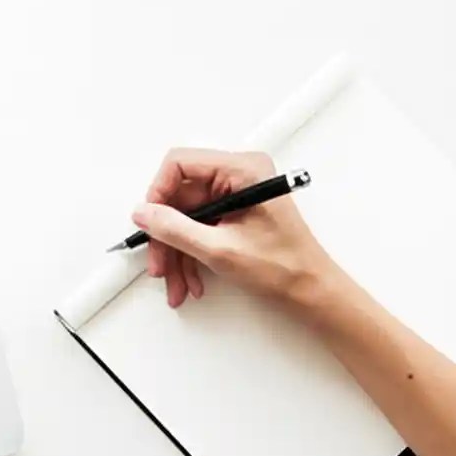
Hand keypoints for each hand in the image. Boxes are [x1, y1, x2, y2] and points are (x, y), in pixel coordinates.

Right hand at [131, 148, 337, 307]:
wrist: (311, 292)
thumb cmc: (285, 268)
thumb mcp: (220, 249)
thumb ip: (175, 229)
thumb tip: (144, 213)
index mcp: (243, 170)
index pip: (180, 164)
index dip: (158, 193)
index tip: (149, 222)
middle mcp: (238, 176)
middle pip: (179, 197)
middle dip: (166, 237)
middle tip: (159, 265)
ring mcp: (235, 195)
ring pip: (185, 218)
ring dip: (176, 253)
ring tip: (176, 283)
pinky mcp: (233, 214)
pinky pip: (198, 228)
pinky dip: (190, 255)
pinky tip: (191, 280)